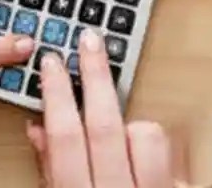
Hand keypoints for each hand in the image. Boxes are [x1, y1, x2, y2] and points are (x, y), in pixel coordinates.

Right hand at [26, 28, 173, 187]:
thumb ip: (52, 170)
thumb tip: (38, 129)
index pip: (65, 138)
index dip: (57, 95)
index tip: (52, 61)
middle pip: (105, 125)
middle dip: (96, 77)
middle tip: (90, 40)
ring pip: (147, 135)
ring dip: (134, 125)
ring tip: (125, 136)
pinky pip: (173, 154)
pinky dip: (157, 145)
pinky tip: (148, 157)